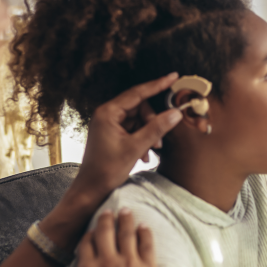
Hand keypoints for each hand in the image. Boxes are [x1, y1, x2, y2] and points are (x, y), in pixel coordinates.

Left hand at [67, 73, 183, 212]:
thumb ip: (156, 128)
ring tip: (150, 152)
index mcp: (108, 112)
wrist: (91, 189)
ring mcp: (109, 124)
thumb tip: (175, 113)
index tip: (173, 77)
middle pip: (140, 108)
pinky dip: (142, 140)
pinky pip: (134, 130)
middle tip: (158, 142)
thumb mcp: (135, 148)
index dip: (157, 85)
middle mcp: (107, 114)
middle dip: (153, 123)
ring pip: (139, 120)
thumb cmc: (106, 170)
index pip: (137, 93)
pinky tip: (144, 156)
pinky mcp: (112, 134)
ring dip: (149, 134)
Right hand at [76, 209, 163, 266]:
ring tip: (126, 211)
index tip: (93, 230)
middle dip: (106, 219)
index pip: (87, 244)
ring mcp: (129, 264)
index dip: (90, 234)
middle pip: (105, 232)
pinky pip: (146, 244)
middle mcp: (106, 262)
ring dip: (126, 219)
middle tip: (108, 211)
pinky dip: (144, 233)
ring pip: (126, 233)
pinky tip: (144, 227)